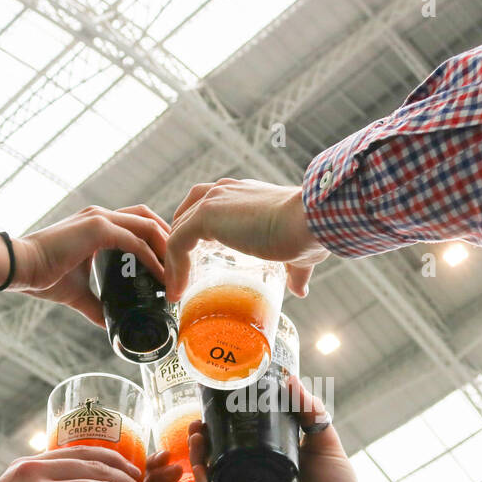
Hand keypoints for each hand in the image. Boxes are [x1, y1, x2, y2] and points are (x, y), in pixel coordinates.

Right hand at [14, 205, 169, 326]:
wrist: (19, 268)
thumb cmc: (42, 276)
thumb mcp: (78, 292)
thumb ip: (97, 305)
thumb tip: (111, 325)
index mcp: (98, 225)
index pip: (138, 222)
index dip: (159, 240)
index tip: (173, 264)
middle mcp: (101, 216)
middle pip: (150, 218)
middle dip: (171, 240)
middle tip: (185, 267)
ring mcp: (100, 219)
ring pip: (149, 227)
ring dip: (169, 250)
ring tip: (180, 274)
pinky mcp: (97, 230)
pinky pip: (136, 242)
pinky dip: (154, 259)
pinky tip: (164, 277)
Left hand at [165, 179, 328, 301]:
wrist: (309, 222)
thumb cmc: (308, 234)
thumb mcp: (298, 254)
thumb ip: (295, 271)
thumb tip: (300, 290)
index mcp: (243, 196)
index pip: (209, 207)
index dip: (197, 234)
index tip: (196, 264)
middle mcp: (225, 192)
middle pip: (186, 214)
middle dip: (179, 246)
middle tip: (181, 277)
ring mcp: (213, 201)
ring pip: (178, 230)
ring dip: (172, 260)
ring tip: (174, 288)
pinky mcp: (205, 215)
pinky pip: (177, 242)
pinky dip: (173, 266)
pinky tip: (177, 289)